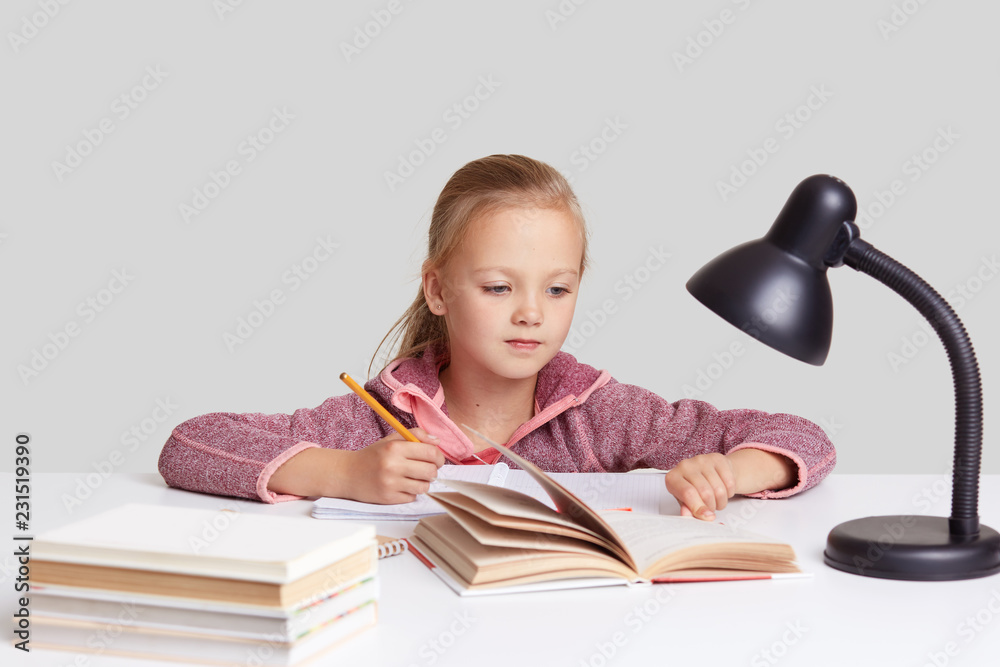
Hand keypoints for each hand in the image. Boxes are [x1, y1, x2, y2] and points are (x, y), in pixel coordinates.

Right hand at [267, 428, 444, 502]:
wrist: (348, 474)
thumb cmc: (373, 456)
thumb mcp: (391, 440)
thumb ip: (415, 435)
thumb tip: (437, 441)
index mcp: (395, 448)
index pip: (430, 453)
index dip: (438, 456)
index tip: (436, 458)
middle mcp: (393, 466)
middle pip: (431, 471)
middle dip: (433, 470)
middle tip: (426, 469)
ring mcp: (390, 484)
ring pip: (424, 486)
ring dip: (423, 482)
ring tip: (414, 478)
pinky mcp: (388, 498)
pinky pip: (412, 497)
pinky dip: (411, 492)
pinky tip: (402, 486)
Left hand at [664, 453, 734, 520]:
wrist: (707, 472)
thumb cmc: (692, 488)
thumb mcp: (685, 501)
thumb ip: (687, 509)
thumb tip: (687, 515)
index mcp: (673, 478)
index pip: (687, 493)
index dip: (699, 508)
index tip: (707, 516)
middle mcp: (685, 466)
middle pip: (705, 492)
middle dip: (712, 507)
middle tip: (711, 509)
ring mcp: (701, 460)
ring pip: (719, 489)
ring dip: (721, 501)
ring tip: (716, 501)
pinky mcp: (717, 458)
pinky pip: (729, 482)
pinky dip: (730, 492)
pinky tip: (724, 491)